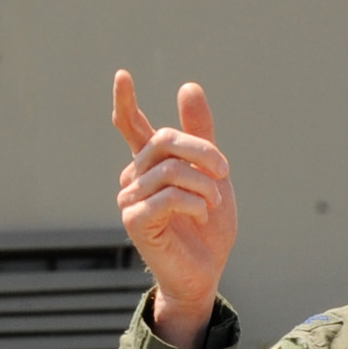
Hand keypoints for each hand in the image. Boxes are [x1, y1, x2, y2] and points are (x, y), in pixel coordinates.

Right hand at [113, 71, 237, 348]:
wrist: (205, 273)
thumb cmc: (207, 229)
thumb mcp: (213, 175)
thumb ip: (201, 134)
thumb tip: (187, 86)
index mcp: (150, 165)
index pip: (131, 126)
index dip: (126, 101)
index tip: (123, 75)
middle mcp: (134, 178)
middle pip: (164, 140)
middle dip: (202, 150)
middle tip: (224, 171)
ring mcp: (129, 199)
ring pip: (171, 169)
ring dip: (204, 185)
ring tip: (214, 203)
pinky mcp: (134, 220)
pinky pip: (168, 196)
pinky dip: (195, 202)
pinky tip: (202, 214)